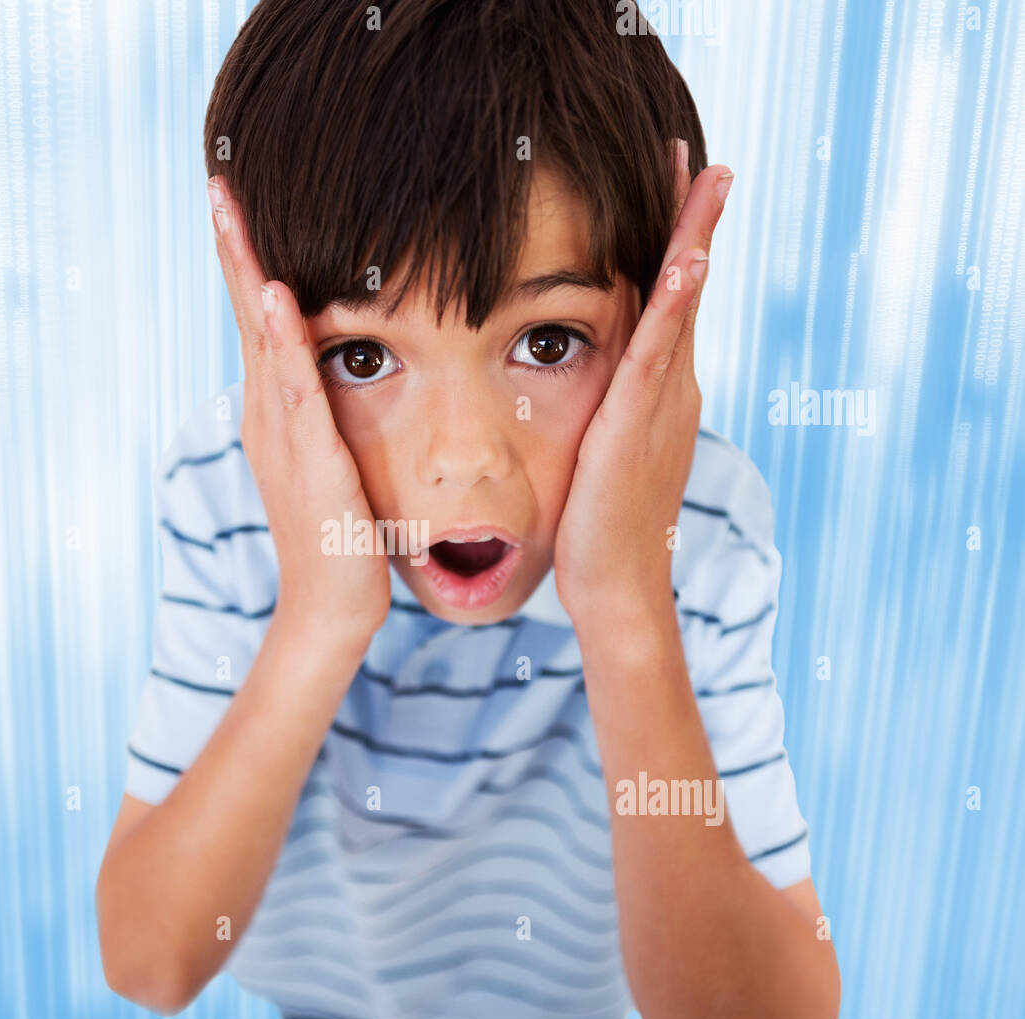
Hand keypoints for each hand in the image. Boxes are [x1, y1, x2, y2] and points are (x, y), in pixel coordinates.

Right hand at [208, 176, 390, 651]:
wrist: (330, 611)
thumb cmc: (339, 540)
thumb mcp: (330, 461)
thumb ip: (323, 414)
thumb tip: (333, 373)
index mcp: (274, 413)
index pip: (258, 322)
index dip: (246, 261)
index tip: (238, 204)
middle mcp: (266, 417)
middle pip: (245, 316)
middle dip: (234, 247)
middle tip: (220, 181)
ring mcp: (281, 440)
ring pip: (260, 341)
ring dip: (246, 273)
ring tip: (232, 211)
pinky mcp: (309, 464)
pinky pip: (296, 393)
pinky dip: (285, 344)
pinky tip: (279, 297)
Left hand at [554, 142, 730, 637]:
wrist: (616, 585)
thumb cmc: (600, 527)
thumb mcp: (602, 453)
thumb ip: (602, 414)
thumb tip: (583, 392)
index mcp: (658, 394)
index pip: (669, 307)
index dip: (676, 248)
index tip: (676, 192)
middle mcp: (672, 390)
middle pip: (685, 291)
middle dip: (695, 224)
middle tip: (704, 160)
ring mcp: (664, 404)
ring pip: (681, 307)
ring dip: (695, 240)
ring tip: (707, 178)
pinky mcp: (640, 423)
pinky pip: (658, 352)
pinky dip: (675, 303)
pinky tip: (686, 259)